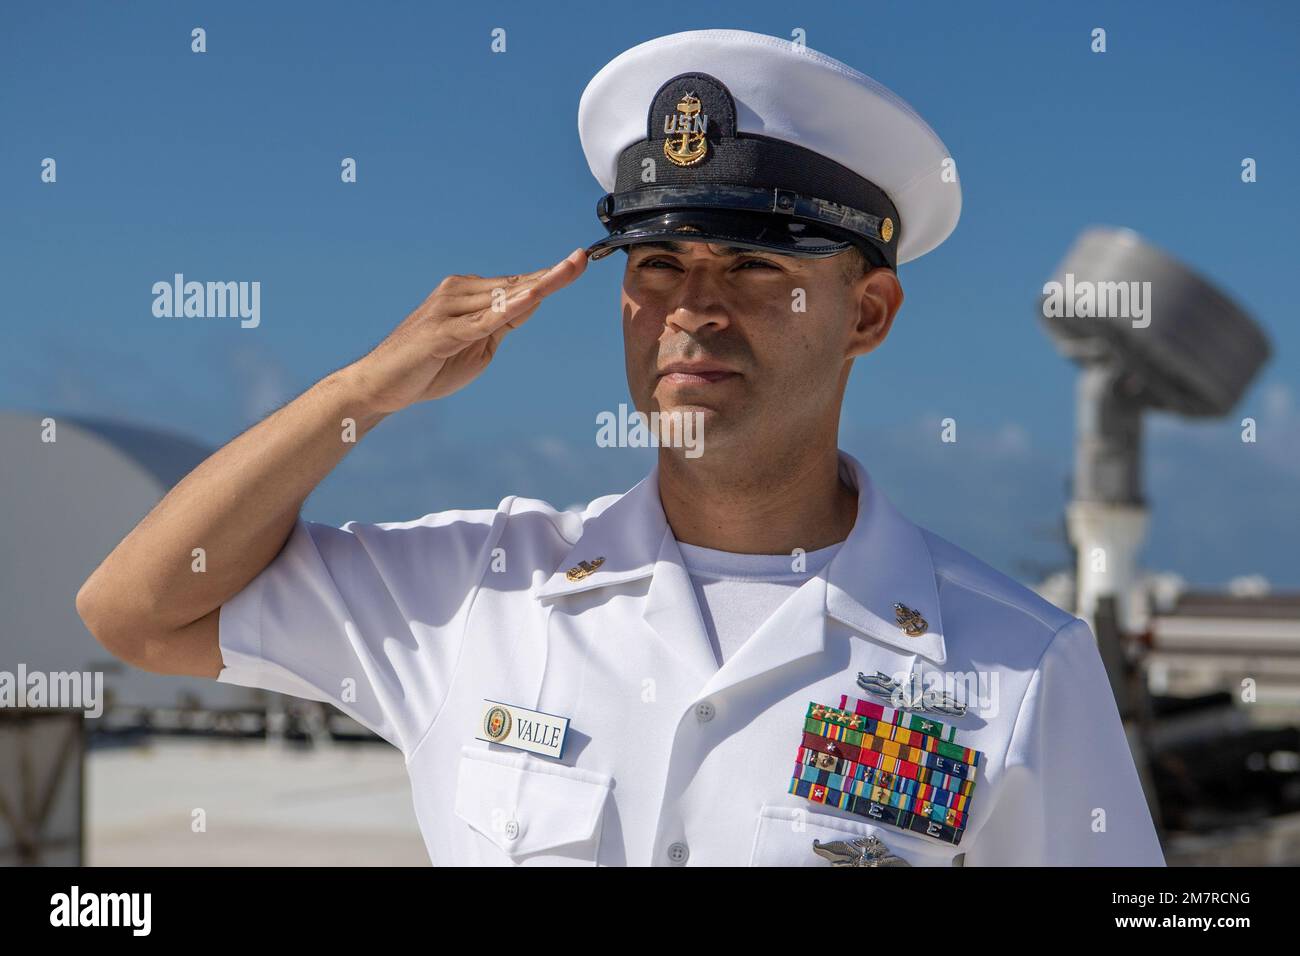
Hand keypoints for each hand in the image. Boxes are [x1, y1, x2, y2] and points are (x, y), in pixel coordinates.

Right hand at [348, 248, 587, 412]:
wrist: (382, 385)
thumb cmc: (430, 367)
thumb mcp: (478, 346)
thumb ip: (503, 323)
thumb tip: (532, 300)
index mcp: (468, 295)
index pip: (516, 284)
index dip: (550, 275)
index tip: (579, 261)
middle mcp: (458, 292)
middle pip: (515, 284)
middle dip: (552, 275)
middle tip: (583, 259)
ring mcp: (448, 308)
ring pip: (503, 297)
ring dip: (539, 285)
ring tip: (571, 268)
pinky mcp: (442, 330)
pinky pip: (483, 319)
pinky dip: (509, 308)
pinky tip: (532, 297)